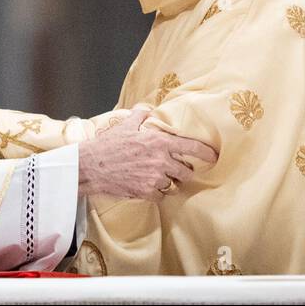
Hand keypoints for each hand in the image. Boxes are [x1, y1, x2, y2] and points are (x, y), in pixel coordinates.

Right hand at [77, 107, 217, 201]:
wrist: (90, 167)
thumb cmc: (107, 145)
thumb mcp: (125, 125)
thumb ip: (140, 116)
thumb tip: (146, 109)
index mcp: (158, 142)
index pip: (191, 148)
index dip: (206, 153)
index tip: (214, 156)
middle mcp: (160, 161)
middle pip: (186, 172)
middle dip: (184, 171)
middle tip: (178, 169)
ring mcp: (154, 178)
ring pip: (173, 184)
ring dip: (169, 182)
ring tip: (159, 177)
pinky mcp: (145, 192)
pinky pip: (161, 196)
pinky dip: (157, 192)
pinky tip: (148, 186)